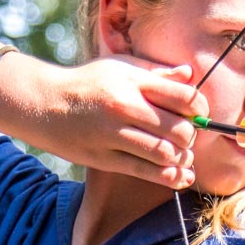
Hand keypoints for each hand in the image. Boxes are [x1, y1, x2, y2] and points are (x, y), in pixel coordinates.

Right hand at [0, 54, 207, 188]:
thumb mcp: (121, 66)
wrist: (44, 104)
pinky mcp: (105, 158)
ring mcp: (114, 134)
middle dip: (191, 137)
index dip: (200, 109)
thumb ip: (157, 73)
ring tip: (181, 156)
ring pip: (166, 154)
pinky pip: (147, 172)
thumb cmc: (89, 83)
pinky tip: (180, 177)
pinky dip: (170, 178)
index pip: (185, 97)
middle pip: (180, 129)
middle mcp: (124, 107)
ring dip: (182, 159)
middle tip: (186, 137)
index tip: (198, 114)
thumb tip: (191, 75)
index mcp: (133, 81)